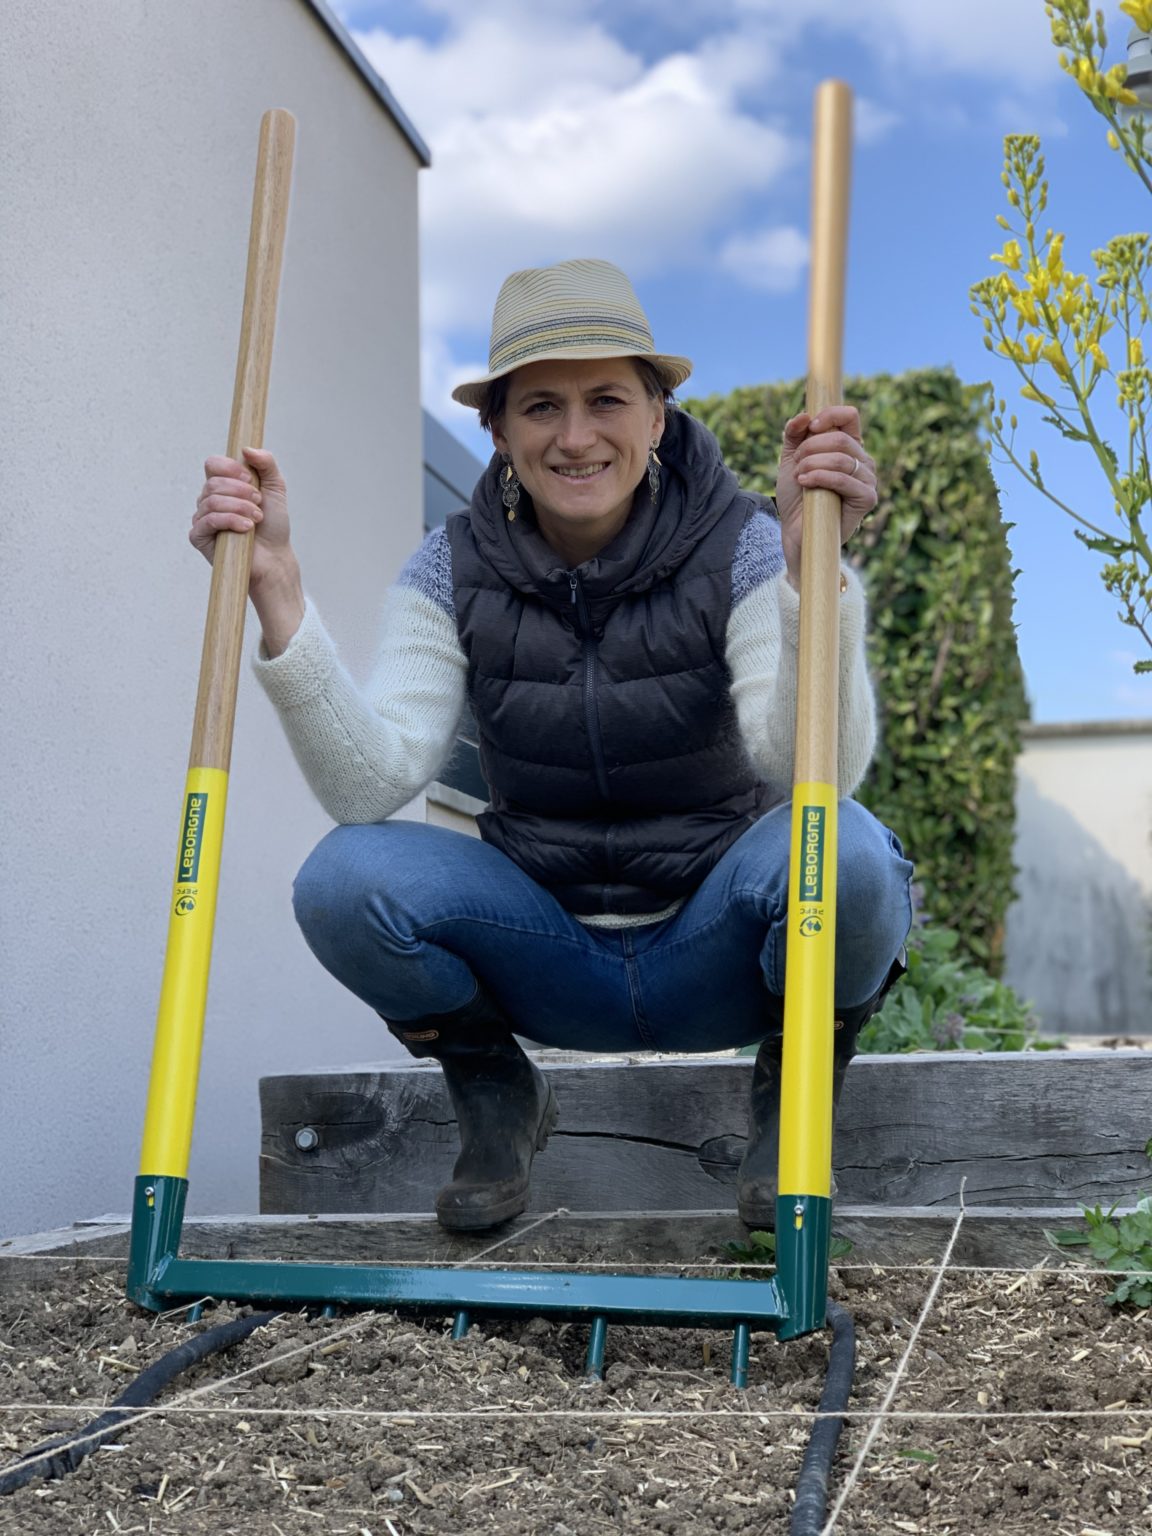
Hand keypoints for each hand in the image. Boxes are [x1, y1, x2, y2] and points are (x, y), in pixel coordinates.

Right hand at [191, 446, 295, 593]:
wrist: (274, 556)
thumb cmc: (273, 524)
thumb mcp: (275, 488)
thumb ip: (266, 464)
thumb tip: (246, 449)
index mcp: (223, 485)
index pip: (213, 464)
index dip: (230, 468)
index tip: (250, 479)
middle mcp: (209, 499)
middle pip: (213, 482)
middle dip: (241, 492)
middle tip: (259, 503)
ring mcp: (202, 518)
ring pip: (211, 500)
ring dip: (239, 507)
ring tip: (256, 518)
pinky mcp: (199, 537)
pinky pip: (207, 520)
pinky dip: (230, 521)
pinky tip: (246, 528)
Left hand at [775, 405, 876, 588]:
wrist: (796, 532)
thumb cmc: (797, 497)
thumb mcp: (791, 459)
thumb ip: (794, 434)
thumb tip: (804, 415)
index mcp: (850, 447)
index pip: (849, 416)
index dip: (829, 415)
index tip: (809, 427)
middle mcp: (863, 461)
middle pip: (841, 437)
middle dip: (811, 448)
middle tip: (797, 463)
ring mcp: (868, 480)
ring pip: (841, 458)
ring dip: (812, 463)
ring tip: (799, 476)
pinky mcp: (867, 499)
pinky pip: (845, 479)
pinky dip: (821, 477)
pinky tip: (805, 482)